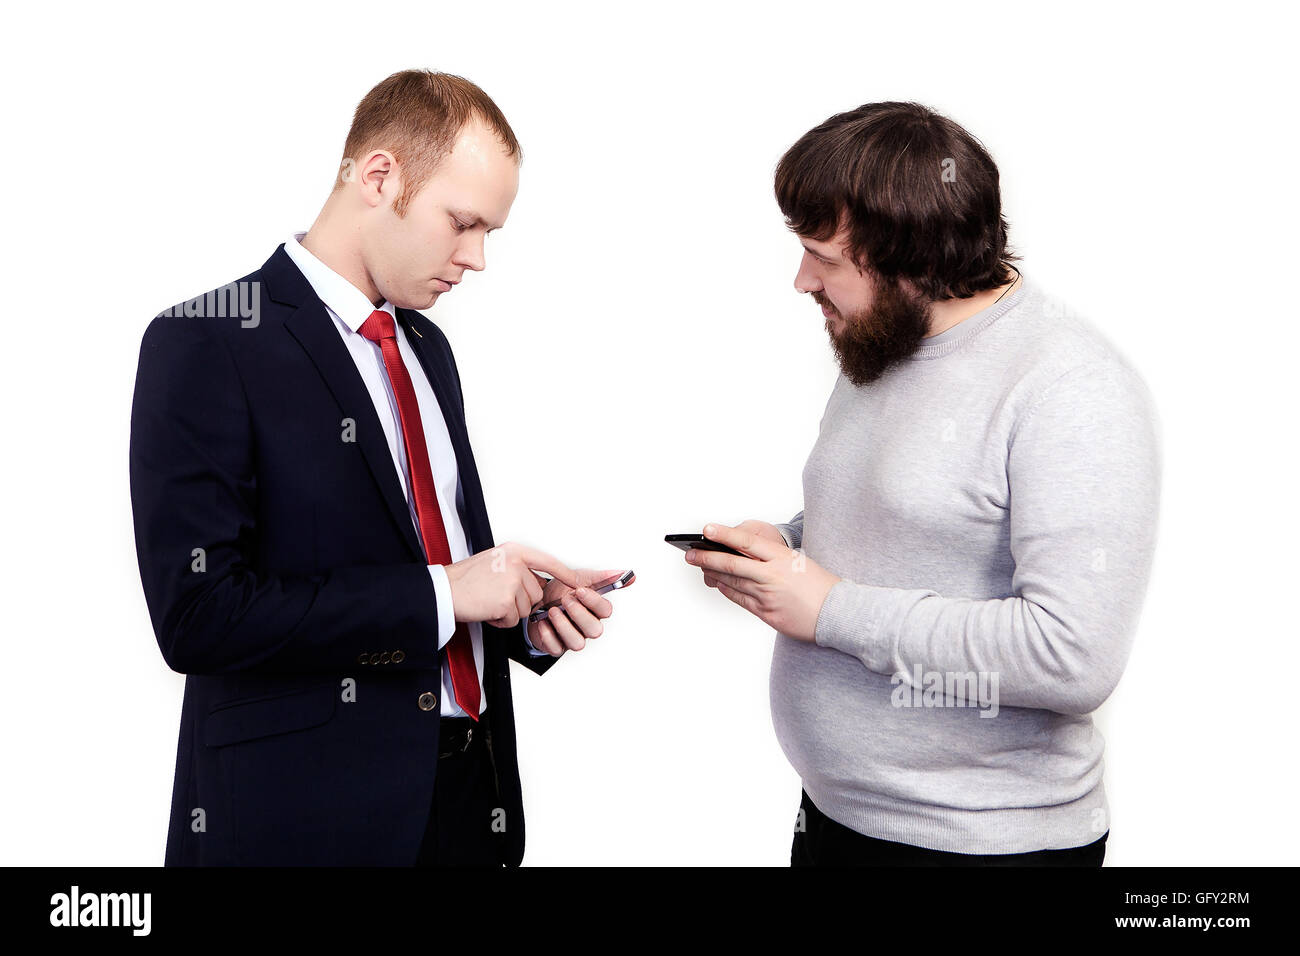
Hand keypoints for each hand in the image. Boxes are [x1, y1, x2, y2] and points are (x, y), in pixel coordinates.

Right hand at [445, 542, 576, 628]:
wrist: (443, 591)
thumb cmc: (465, 579)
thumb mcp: (495, 561)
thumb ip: (517, 567)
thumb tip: (536, 582)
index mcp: (514, 551)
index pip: (548, 562)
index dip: (565, 574)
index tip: (578, 582)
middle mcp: (516, 563)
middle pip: (537, 592)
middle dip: (520, 601)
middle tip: (496, 596)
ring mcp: (513, 582)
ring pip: (526, 608)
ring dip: (509, 612)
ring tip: (489, 601)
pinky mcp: (506, 601)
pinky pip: (513, 620)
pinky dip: (500, 621)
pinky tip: (486, 610)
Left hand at [527, 568, 632, 656]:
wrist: (537, 600)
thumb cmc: (562, 591)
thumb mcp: (579, 578)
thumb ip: (602, 577)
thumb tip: (629, 575)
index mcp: (595, 610)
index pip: (605, 611)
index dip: (594, 602)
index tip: (580, 590)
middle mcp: (586, 626)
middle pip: (595, 630)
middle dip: (579, 614)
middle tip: (565, 599)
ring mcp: (572, 638)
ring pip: (577, 643)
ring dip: (564, 626)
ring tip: (552, 611)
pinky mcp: (557, 646)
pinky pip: (556, 649)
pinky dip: (548, 635)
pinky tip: (542, 622)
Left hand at [685, 522, 837, 641]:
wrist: (838, 612)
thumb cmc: (819, 585)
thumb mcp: (797, 562)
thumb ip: (770, 558)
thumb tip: (740, 553)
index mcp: (782, 557)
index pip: (746, 541)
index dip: (724, 534)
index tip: (707, 529)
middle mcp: (772, 575)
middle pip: (731, 563)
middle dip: (706, 557)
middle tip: (691, 554)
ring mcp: (767, 595)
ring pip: (731, 581)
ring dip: (712, 573)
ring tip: (700, 566)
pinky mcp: (766, 612)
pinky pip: (738, 598)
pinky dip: (725, 589)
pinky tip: (718, 583)